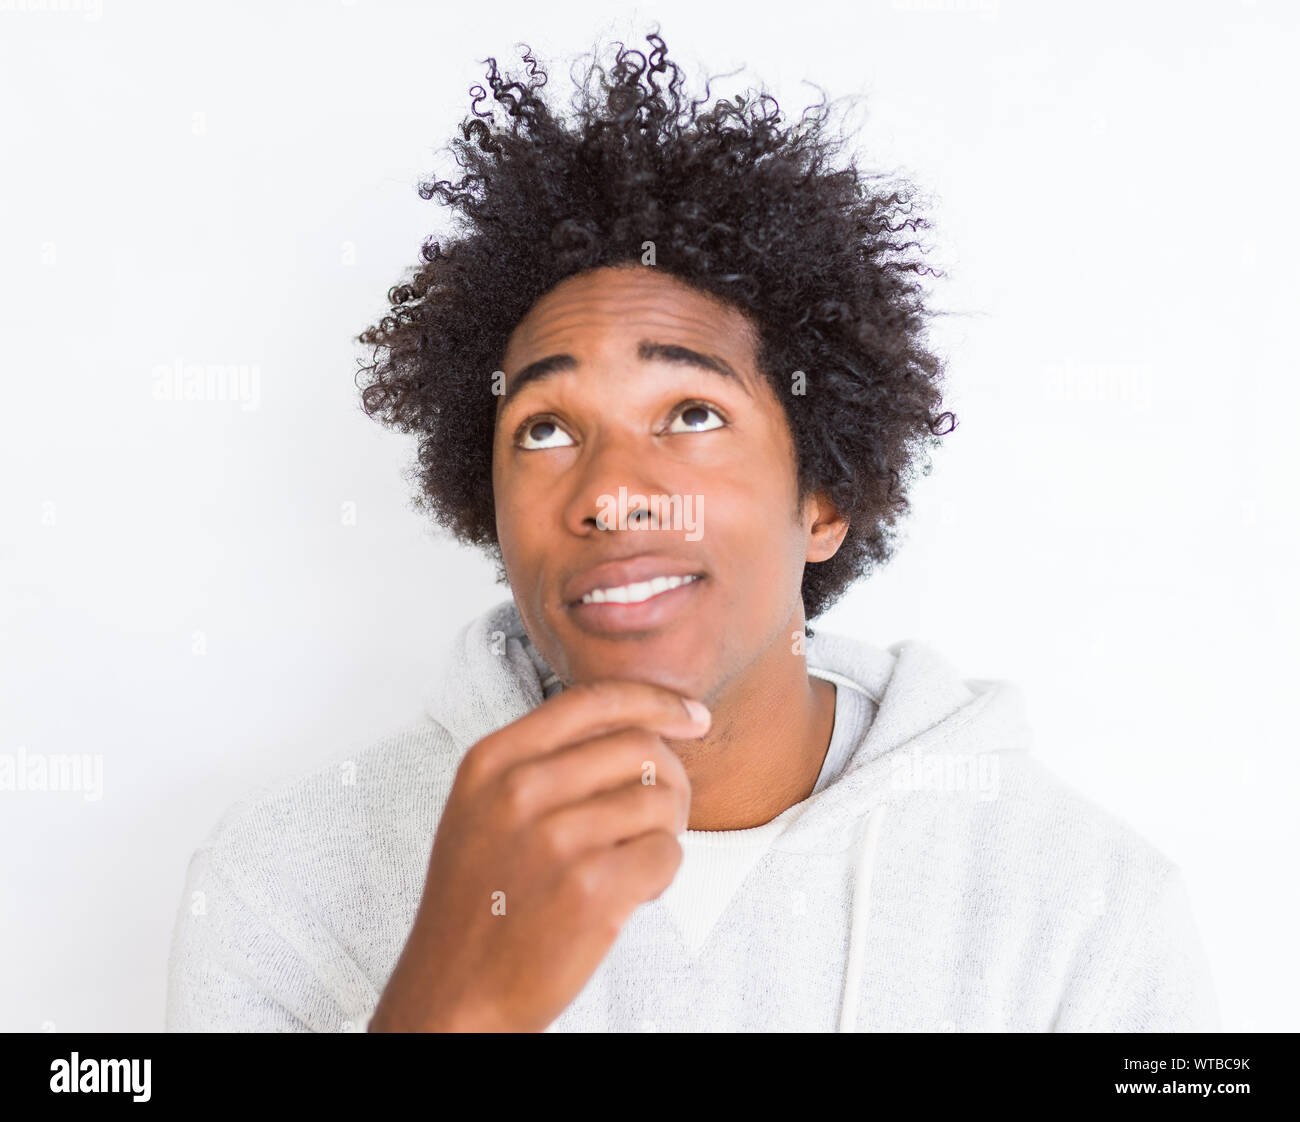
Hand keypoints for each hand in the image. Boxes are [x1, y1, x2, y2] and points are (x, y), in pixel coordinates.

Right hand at [368, 679, 708, 1031]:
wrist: (455, 995)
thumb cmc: (478, 904)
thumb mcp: (482, 809)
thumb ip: (543, 761)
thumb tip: (636, 726)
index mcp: (493, 761)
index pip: (594, 700)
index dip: (656, 701)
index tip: (691, 715)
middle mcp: (520, 790)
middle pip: (639, 745)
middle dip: (672, 777)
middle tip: (665, 813)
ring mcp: (555, 839)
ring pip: (661, 798)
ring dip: (666, 830)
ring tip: (634, 862)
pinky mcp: (590, 889)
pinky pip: (668, 854)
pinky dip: (662, 874)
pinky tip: (631, 893)